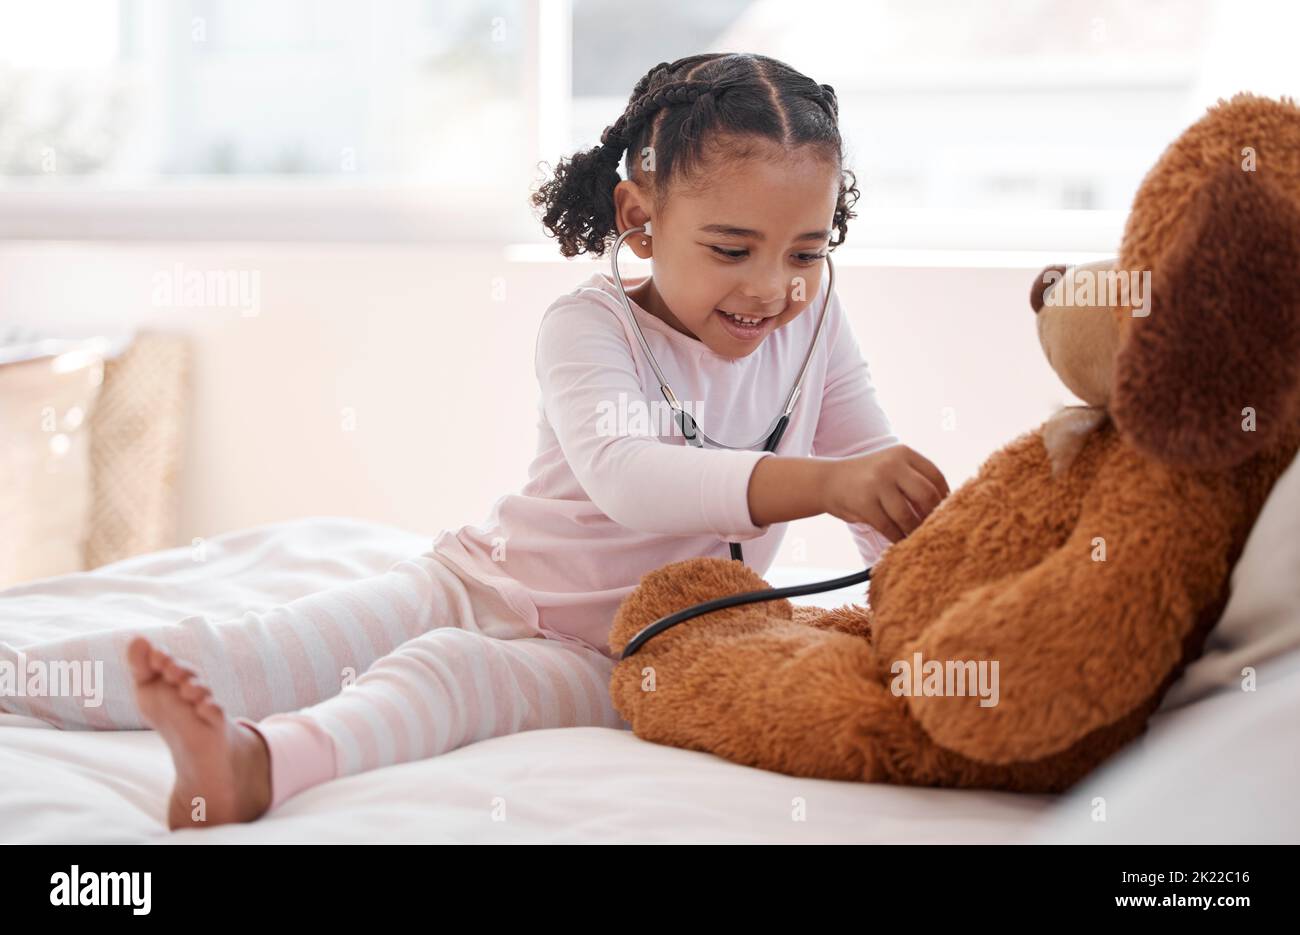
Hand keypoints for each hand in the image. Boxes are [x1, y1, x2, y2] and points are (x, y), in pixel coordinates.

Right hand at [823, 445, 949, 541]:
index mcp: (904, 453)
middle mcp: (892, 465)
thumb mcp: (892, 468)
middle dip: (932, 516)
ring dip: (913, 531)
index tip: (946, 513)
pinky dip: (896, 537)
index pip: (935, 476)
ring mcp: (877, 482)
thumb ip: (915, 480)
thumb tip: (946, 507)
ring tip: (916, 538)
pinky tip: (899, 541)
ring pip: (907, 515)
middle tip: (933, 528)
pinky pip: (888, 526)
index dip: (944, 497)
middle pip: (926, 494)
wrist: (828, 480)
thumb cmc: (867, 479)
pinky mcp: (864, 502)